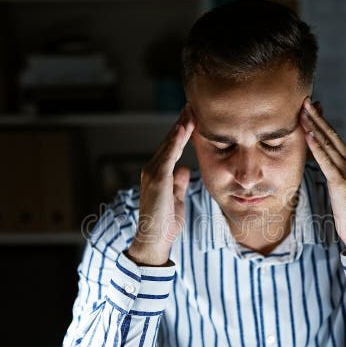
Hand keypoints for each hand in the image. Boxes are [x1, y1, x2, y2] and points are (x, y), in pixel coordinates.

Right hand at [126, 104, 194, 265]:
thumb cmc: (164, 224)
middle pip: (170, 141)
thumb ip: (179, 183)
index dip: (182, 131)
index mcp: (158, 174)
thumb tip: (184, 169)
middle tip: (193, 104)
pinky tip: (184, 128)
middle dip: (182, 123)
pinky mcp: (157, 180)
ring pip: (169, 145)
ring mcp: (152, 174)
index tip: (193, 116)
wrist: (154, 242)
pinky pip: (168, 156)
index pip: (172, 147)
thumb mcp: (176, 199)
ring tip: (191, 110)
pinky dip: (176, 141)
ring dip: (180, 126)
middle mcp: (152, 170)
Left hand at [299, 98, 345, 256]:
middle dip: (317, 117)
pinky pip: (326, 161)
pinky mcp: (340, 183)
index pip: (335, 138)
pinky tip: (309, 135)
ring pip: (328, 144)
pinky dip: (317, 147)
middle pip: (332, 135)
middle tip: (305, 100)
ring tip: (303, 111)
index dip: (323, 122)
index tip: (312, 108)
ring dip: (314, 126)